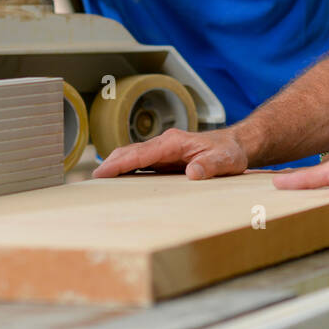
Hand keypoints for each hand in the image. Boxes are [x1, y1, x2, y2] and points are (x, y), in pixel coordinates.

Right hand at [91, 128, 248, 179]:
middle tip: (92, 182)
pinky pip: (140, 164)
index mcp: (174, 143)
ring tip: (97, 185)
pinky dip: (126, 171)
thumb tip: (192, 174)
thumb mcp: (224, 161)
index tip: (102, 172)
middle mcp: (164, 144)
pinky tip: (117, 184)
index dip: (120, 163)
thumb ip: (209, 166)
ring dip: (115, 168)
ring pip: (132, 157)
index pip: (140, 153)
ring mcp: (163, 152)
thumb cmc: (229, 152)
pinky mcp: (164, 160)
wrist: (236, 145)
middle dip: (110, 165)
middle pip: (129, 152)